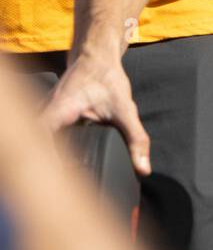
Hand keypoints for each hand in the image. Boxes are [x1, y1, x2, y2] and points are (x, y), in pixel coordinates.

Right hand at [42, 52, 150, 176]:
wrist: (97, 57)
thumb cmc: (108, 79)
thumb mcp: (126, 110)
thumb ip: (136, 140)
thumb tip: (143, 170)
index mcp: (58, 111)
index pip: (39, 140)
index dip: (44, 164)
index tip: (57, 183)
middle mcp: (44, 112)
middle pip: (31, 146)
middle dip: (44, 169)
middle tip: (60, 192)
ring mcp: (42, 114)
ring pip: (32, 141)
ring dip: (44, 161)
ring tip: (58, 185)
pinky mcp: (45, 117)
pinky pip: (38, 138)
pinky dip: (46, 152)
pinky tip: (58, 168)